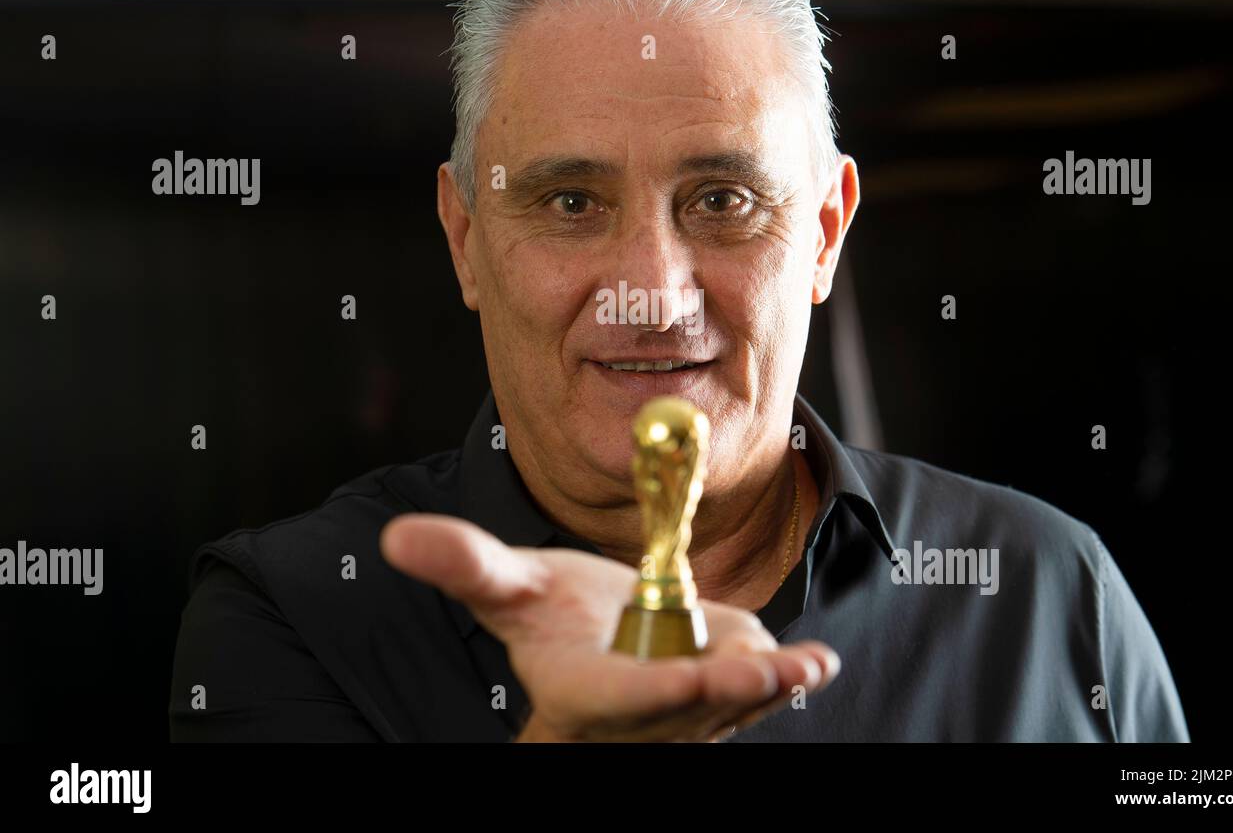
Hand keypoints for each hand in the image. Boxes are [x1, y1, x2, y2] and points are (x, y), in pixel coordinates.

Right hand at [380, 513, 840, 741]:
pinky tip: (815, 662)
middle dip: (728, 694)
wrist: (599, 651)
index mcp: (586, 689)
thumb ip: (467, 564)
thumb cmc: (554, 621)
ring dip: (771, 687)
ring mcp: (690, 719)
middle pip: (690, 712)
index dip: (653, 694)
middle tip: (766, 670)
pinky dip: (790, 679)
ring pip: (735, 707)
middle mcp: (643, 717)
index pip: (620, 697)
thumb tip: (396, 534)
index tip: (688, 680)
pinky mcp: (726, 704)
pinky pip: (760, 695)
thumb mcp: (513, 588)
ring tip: (804, 666)